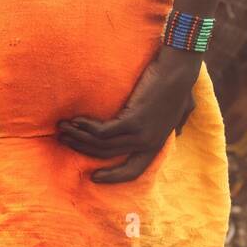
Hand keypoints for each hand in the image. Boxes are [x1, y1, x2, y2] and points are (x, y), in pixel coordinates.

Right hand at [57, 46, 201, 183]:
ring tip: (62, 130)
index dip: (114, 177)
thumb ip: (178, 122)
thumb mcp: (184, 109)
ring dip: (78, 137)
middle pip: (108, 155)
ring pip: (102, 144)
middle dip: (83, 150)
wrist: (179, 69)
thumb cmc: (181, 85)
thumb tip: (179, 131)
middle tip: (65, 142)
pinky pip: (102, 131)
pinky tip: (75, 120)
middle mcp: (148, 144)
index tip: (95, 177)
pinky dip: (86, 127)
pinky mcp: (133, 121)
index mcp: (157, 144)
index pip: (134, 171)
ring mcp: (141, 134)